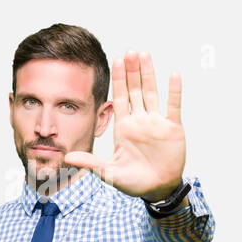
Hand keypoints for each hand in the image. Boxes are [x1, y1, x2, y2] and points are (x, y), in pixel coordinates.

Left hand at [64, 51, 184, 201]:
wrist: (157, 189)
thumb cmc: (133, 182)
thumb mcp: (109, 172)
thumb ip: (90, 163)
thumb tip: (67, 158)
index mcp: (124, 127)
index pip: (120, 98)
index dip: (118, 80)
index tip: (116, 60)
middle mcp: (139, 121)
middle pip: (135, 90)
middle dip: (131, 71)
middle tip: (129, 51)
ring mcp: (156, 123)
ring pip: (152, 92)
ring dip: (149, 74)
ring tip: (145, 54)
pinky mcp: (173, 128)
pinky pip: (173, 106)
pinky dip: (174, 90)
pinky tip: (173, 74)